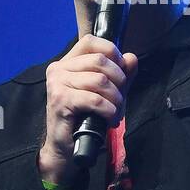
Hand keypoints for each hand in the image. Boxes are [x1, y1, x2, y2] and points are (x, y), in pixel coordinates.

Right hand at [37, 34, 138, 187]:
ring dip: (115, 99)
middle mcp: (58, 69)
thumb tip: (131, 58)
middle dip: (119, 81)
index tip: (120, 72)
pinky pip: (95, 99)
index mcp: (67, 62)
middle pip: (100, 61)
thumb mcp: (107, 93)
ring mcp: (57, 84)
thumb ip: (120, 75)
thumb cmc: (84, 118)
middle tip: (119, 99)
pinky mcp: (60, 101)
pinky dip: (109, 110)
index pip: (91, 41)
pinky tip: (109, 119)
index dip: (111, 52)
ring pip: (100, 80)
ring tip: (115, 112)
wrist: (65, 148)